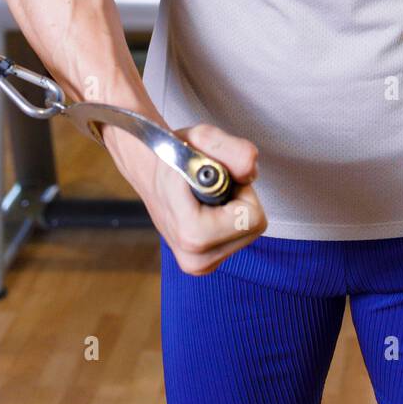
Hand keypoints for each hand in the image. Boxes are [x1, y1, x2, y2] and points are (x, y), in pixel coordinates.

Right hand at [103, 120, 266, 274]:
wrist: (148, 170)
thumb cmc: (173, 154)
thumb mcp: (204, 138)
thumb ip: (235, 151)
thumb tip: (250, 174)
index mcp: (194, 236)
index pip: (253, 217)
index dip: (240, 190)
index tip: (216, 179)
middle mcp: (195, 260)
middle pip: (253, 227)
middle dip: (238, 201)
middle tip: (210, 186)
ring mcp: (198, 265)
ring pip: (246, 233)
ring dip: (233, 209)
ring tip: (205, 196)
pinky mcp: (203, 265)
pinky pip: (236, 238)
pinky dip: (227, 219)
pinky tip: (205, 208)